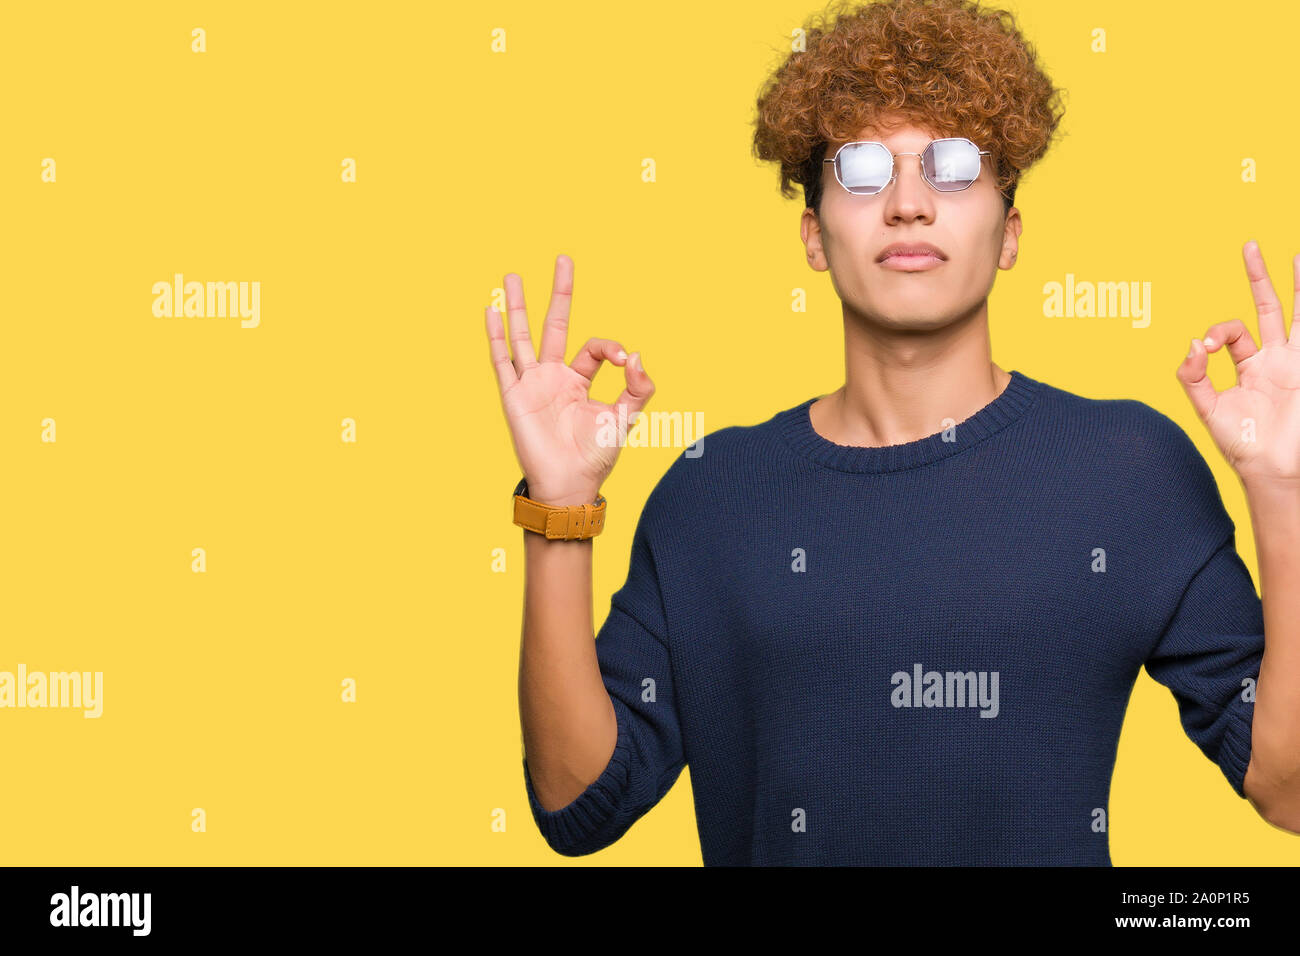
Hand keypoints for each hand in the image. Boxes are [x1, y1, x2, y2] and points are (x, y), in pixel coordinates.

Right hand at [485, 254, 654, 504]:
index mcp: (580, 380)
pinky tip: (490, 310)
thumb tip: (638, 355)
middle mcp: (554, 376)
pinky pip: (502, 360)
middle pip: (555, 325)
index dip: (613, 348)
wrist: (569, 485)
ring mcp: (531, 383)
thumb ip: (639, 387)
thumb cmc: (596, 456)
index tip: (626, 361)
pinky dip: (496, 336)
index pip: (595, 348)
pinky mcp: (513, 395)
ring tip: (510, 275)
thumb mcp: (626, 418)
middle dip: (560, 294)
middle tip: (563, 259)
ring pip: (523, 336)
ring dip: (517, 306)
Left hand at [1177, 240, 1299, 488]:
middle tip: (1249, 245)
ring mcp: (1297, 362)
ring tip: (1298, 253)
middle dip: (1260, 277)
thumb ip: (1192, 379)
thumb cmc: (1241, 444)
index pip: (1232, 331)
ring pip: (1299, 313)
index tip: (1204, 348)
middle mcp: (1276, 358)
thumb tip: (1190, 345)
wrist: (1271, 469)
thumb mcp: (1208, 409)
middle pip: (1269, 307)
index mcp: (1250, 364)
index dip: (1216, 332)